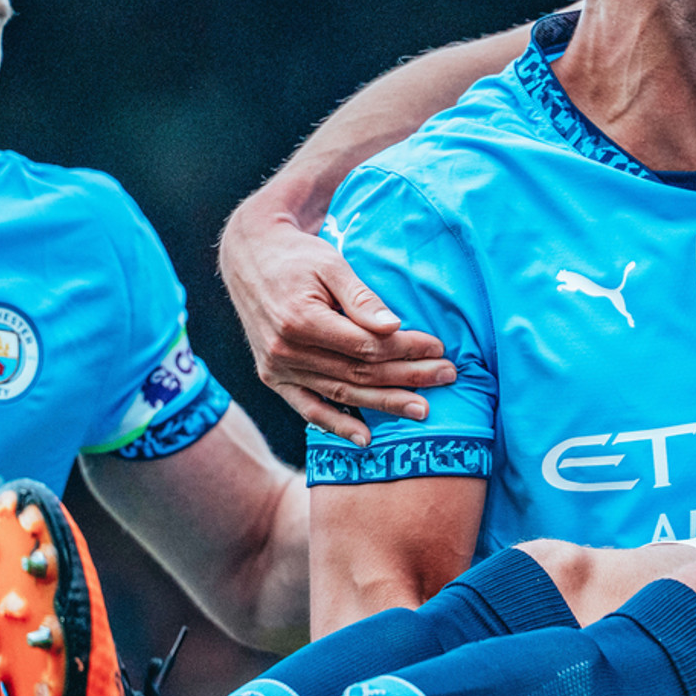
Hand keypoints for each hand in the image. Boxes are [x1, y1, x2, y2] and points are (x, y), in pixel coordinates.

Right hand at [217, 205, 452, 440]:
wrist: (249, 257)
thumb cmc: (296, 256)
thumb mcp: (331, 264)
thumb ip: (362, 298)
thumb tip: (394, 326)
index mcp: (300, 320)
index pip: (367, 346)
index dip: (406, 349)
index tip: (438, 348)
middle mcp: (286, 350)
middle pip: (359, 373)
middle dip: (407, 378)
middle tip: (446, 377)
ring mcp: (277, 368)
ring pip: (341, 393)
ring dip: (384, 404)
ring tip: (422, 409)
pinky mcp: (273, 377)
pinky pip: (308, 407)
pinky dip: (336, 425)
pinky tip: (365, 439)